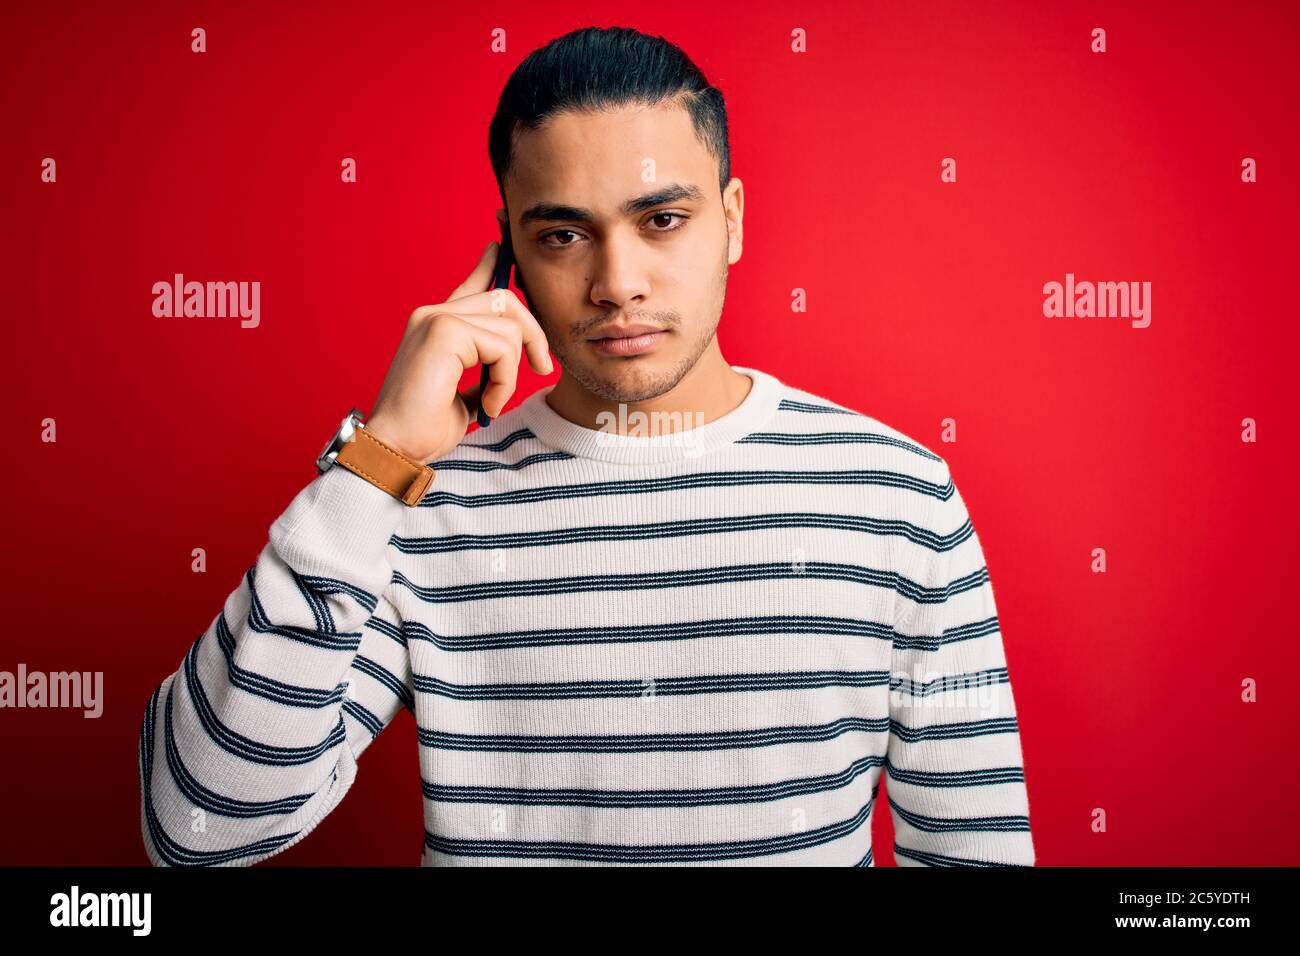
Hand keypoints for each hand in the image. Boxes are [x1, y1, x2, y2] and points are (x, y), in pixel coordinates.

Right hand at [365, 231, 551, 462]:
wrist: (396, 448)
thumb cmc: (423, 430)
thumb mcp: (464, 395)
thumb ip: (482, 370)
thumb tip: (508, 363)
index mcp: (436, 325)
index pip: (472, 283)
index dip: (491, 261)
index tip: (501, 242)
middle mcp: (434, 314)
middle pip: (504, 298)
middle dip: (534, 333)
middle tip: (542, 367)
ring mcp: (437, 319)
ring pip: (510, 326)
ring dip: (512, 371)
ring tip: (493, 401)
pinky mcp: (444, 332)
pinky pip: (503, 347)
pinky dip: (505, 380)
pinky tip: (488, 404)